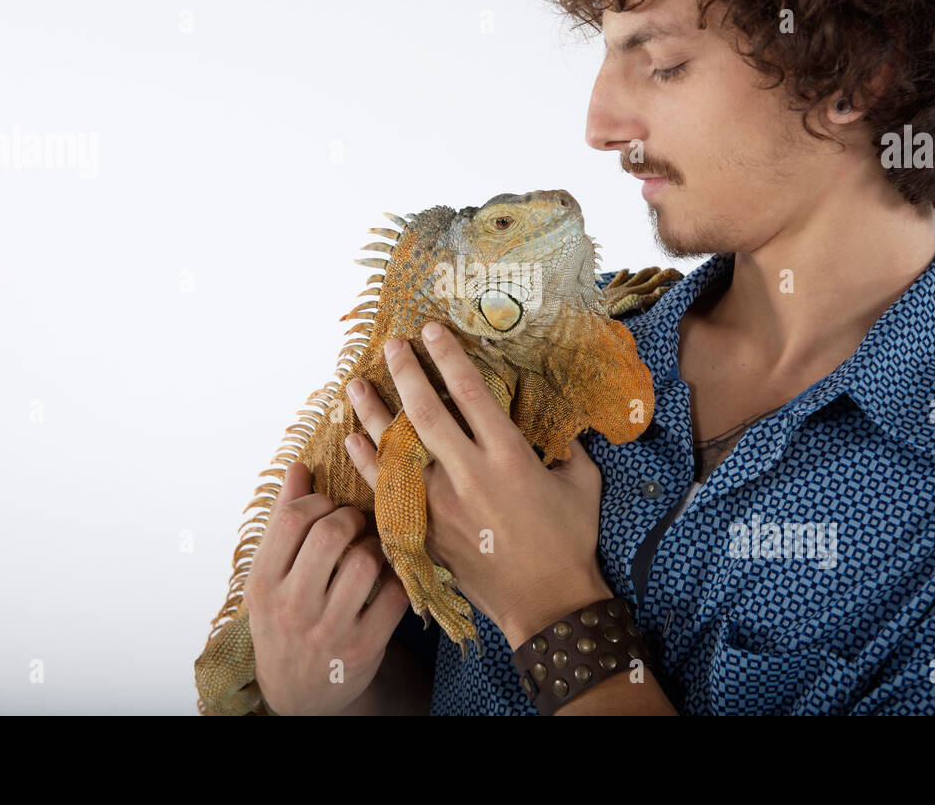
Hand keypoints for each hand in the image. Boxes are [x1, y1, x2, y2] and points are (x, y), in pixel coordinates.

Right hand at [244, 460, 410, 714]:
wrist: (300, 694)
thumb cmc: (286, 620)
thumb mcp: (271, 578)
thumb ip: (284, 522)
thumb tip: (299, 467)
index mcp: (262, 584)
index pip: (292, 519)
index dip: (318, 500)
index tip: (327, 505)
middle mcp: (291, 608)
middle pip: (330, 534)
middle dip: (350, 518)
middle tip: (354, 523)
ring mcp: (329, 630)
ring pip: (366, 561)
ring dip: (374, 546)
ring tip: (369, 549)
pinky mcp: (364, 648)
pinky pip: (395, 594)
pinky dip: (398, 578)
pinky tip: (388, 576)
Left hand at [343, 321, 612, 650]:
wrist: (547, 604)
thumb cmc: (570, 540)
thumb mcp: (581, 483)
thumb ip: (566, 446)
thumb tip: (558, 421)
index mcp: (508, 456)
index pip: (470, 393)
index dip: (448, 357)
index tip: (432, 331)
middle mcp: (469, 474)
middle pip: (425, 411)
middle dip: (406, 372)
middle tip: (393, 345)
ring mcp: (441, 505)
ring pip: (396, 449)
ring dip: (372, 414)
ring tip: (355, 385)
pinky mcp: (427, 531)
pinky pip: (387, 491)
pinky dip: (368, 463)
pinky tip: (353, 440)